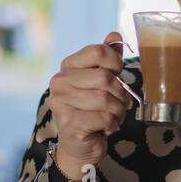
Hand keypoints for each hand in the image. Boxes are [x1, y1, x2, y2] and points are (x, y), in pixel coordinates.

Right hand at [50, 31, 134, 176]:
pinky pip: (105, 118)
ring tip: (112, 116)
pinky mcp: (70, 124)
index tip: (118, 76)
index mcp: (68, 66)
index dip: (116, 64)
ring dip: (118, 111)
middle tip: (119, 103)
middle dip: (120, 94)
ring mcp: (61, 103)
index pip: (98, 51)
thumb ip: (108, 58)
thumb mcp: (102, 81)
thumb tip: (115, 35)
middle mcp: (60, 82)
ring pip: (106, 99)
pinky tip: (105, 127)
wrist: (80, 146)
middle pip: (105, 78)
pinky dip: (112, 124)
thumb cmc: (93, 110)